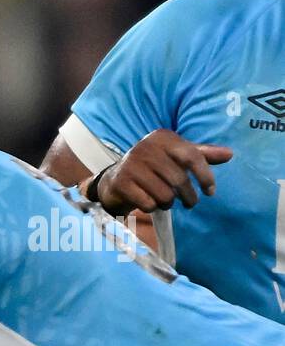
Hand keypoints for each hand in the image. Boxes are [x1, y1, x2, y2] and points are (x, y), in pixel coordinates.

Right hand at [92, 129, 231, 214]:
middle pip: (178, 179)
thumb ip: (202, 155)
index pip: (191, 157)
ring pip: (164, 193)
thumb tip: (229, 154)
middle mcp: (146, 147)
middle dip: (188, 196)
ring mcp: (131, 165)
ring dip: (169, 203)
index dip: (205, 176)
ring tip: (167, 201)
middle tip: (190, 203)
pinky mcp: (121, 182)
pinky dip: (153, 207)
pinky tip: (151, 203)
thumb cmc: (154, 166)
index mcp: (163, 137)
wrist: (117, 178)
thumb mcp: (176, 157)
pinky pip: (147, 203)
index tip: (210, 191)